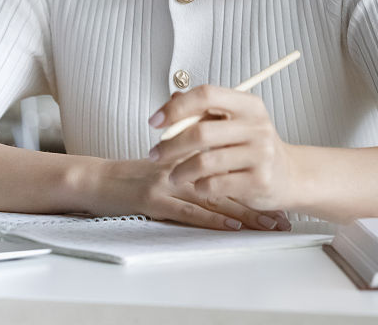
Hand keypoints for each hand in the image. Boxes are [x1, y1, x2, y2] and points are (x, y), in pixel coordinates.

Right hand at [97, 156, 290, 231]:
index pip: (228, 162)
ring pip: (215, 195)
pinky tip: (231, 224)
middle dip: (258, 201)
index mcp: (187, 154)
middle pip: (229, 181)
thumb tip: (220, 170)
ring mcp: (168, 182)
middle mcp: (182, 165)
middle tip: (282, 217)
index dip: (255, 178)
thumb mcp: (164, 162)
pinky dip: (212, 217)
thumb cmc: (129, 175)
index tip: (278, 195)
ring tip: (268, 225)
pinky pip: (188, 209)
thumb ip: (192, 161)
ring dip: (244, 212)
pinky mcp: (154, 199)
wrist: (95, 180)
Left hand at [148, 85, 296, 213]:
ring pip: (205, 161)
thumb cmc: (253, 147)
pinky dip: (199, 186)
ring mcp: (260, 154)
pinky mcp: (258, 181)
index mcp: (249, 105)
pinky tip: (198, 186)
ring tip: (173, 176)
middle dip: (170, 145)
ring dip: (180, 170)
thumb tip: (172, 101)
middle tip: (154, 154)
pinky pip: (215, 184)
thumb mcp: (234, 123)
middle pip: (201, 131)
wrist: (290, 176)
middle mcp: (257, 126)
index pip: (206, 95)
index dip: (176, 107)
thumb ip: (204, 112)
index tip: (155, 122)